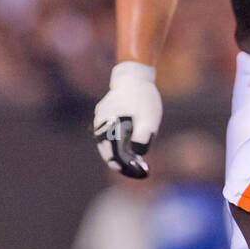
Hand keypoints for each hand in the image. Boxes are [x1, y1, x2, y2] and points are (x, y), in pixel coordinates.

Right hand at [93, 62, 162, 178]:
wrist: (134, 75)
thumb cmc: (143, 97)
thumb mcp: (149, 118)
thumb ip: (143, 136)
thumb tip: (138, 153)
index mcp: (109, 127)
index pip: (115, 157)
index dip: (128, 168)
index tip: (143, 172)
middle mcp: (100, 125)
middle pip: (108, 153)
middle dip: (124, 164)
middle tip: (141, 170)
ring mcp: (100, 120)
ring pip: (106, 145)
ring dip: (118, 154)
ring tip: (136, 162)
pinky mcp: (103, 116)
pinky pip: (107, 135)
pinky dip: (116, 143)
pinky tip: (129, 147)